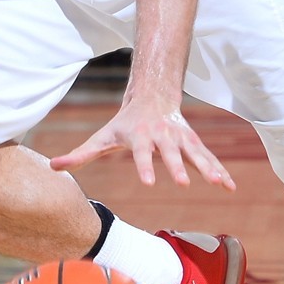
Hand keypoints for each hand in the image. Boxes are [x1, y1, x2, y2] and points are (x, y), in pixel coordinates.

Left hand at [48, 100, 235, 188]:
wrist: (152, 96)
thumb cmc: (124, 124)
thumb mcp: (102, 137)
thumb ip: (80, 154)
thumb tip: (52, 167)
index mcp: (140, 137)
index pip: (142, 154)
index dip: (145, 167)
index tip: (150, 183)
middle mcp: (163, 137)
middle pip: (171, 153)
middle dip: (177, 167)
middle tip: (182, 183)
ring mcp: (181, 138)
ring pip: (195, 154)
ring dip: (207, 167)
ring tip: (218, 183)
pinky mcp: (194, 142)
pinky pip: (209, 158)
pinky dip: (221, 170)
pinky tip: (231, 186)